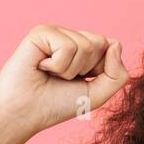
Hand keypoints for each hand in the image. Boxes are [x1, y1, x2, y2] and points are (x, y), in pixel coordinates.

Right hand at [0, 24, 129, 140]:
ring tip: (51, 73)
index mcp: (86, 51)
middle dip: (86, 68)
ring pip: (86, 45)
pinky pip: (67, 46)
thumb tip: (116, 44)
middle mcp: (72, 38)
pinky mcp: (42, 32)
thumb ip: (117, 75)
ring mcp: (57, 33)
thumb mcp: (97, 94)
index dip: (101, 70)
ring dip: (70, 69)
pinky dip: (57, 65)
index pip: (112, 47)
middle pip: (101, 43)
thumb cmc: (57, 104)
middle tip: (63, 78)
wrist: (25, 112)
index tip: (81, 81)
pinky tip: (41, 66)